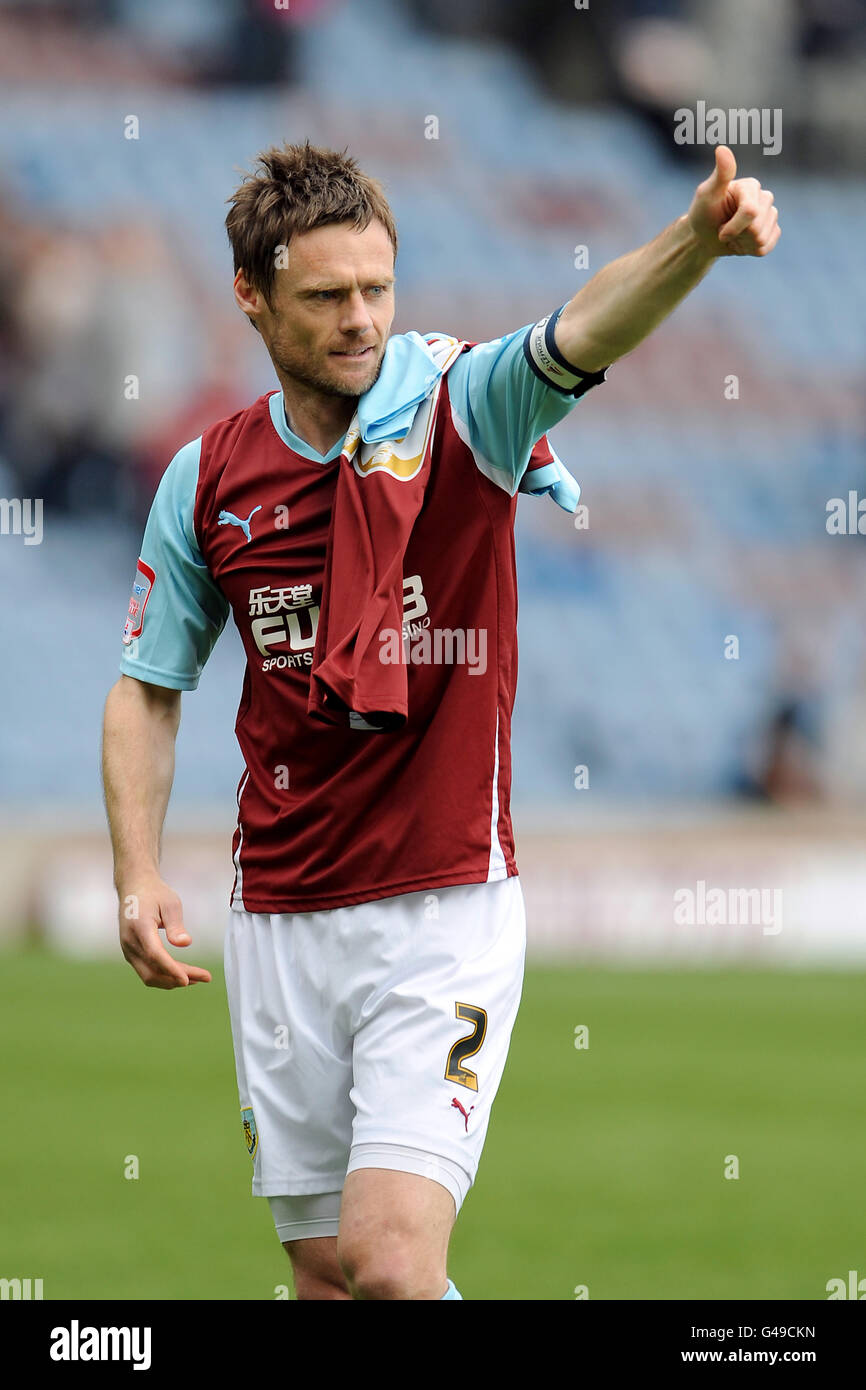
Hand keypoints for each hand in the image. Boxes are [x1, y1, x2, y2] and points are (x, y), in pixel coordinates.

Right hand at [118, 874, 211, 988]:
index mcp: (139, 927)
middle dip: (178, 978)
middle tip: (205, 977)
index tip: (187, 980)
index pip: (155, 954)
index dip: (171, 969)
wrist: (133, 887)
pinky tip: (182, 975)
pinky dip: (164, 976)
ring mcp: (128, 950)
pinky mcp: (131, 953)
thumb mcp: (170, 903)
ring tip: (197, 979)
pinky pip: (147, 971)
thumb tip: (185, 943)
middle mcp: (130, 942)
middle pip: (153, 970)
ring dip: (172, 981)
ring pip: (149, 975)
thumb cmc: (154, 893)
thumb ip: (176, 925)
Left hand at [686, 146, 780, 257]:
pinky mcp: (772, 231)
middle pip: (757, 228)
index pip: (750, 212)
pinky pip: (766, 247)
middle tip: (724, 230)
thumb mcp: (706, 194)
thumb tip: (722, 149)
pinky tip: (741, 242)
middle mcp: (764, 198)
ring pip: (761, 239)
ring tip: (732, 235)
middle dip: (737, 235)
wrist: (704, 236)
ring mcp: (771, 215)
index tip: (719, 228)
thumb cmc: (703, 213)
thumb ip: (720, 175)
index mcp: (751, 186)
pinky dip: (750, 251)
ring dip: (742, 244)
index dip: (733, 227)